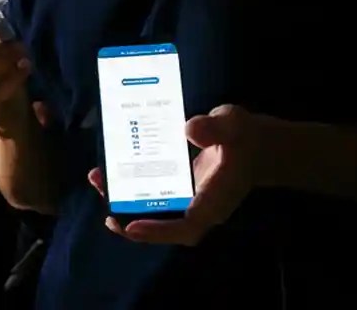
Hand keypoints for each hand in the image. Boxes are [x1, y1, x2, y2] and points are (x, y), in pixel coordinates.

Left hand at [89, 105, 260, 245]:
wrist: (258, 144)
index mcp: (215, 199)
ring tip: (99, 180)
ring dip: (125, 201)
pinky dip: (133, 188)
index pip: (187, 225)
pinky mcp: (181, 190)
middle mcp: (199, 207)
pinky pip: (154, 197)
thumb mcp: (234, 126)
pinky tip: (113, 170)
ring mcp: (189, 201)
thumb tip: (189, 129)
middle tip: (104, 201)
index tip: (131, 226)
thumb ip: (215, 128)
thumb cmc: (246, 137)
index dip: (158, 230)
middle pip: (163, 225)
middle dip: (130, 218)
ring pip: (154, 212)